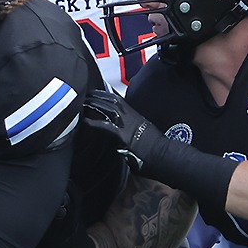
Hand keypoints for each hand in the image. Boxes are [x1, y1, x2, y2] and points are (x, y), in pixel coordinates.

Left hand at [80, 89, 233, 213]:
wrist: (165, 156)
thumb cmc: (159, 149)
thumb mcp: (148, 132)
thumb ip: (137, 129)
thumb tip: (130, 133)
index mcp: (137, 116)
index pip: (120, 100)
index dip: (107, 94)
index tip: (97, 91)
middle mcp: (131, 117)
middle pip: (112, 101)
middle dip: (98, 95)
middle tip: (86, 93)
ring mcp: (127, 125)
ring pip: (107, 108)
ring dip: (94, 104)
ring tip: (83, 101)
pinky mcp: (122, 136)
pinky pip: (106, 126)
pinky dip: (95, 123)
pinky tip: (85, 121)